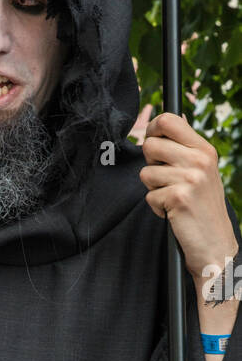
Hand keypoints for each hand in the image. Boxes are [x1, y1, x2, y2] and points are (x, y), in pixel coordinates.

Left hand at [139, 112, 237, 279]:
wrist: (215, 242)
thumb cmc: (202, 205)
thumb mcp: (201, 169)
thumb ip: (185, 146)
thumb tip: (171, 118)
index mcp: (204, 149)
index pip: (168, 120)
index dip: (152, 130)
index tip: (153, 144)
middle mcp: (200, 159)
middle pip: (150, 145)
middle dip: (150, 164)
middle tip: (166, 179)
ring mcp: (191, 178)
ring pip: (146, 173)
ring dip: (154, 189)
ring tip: (172, 197)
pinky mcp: (179, 197)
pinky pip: (149, 196)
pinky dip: (156, 207)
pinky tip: (173, 212)